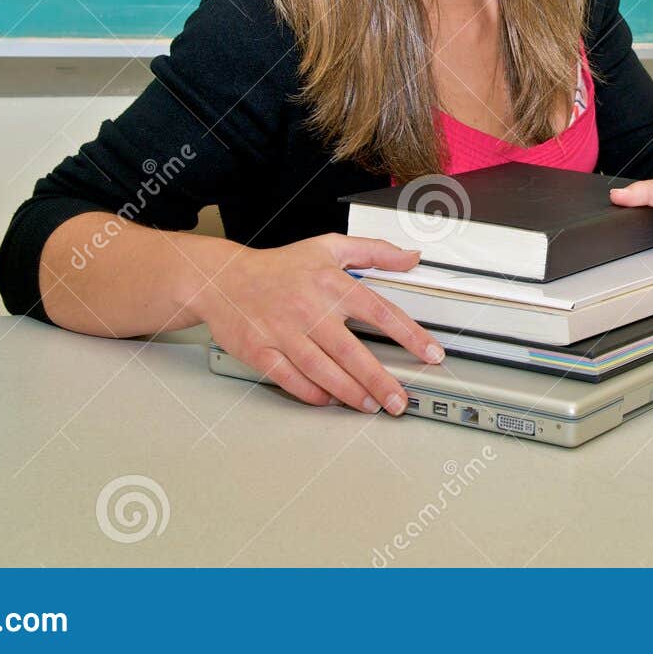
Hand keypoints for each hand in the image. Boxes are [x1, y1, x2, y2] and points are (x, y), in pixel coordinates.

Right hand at [202, 233, 444, 412]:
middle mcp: (308, 308)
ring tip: (372, 406)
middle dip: (380, 380)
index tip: (431, 353)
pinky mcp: (259, 350)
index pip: (379, 311)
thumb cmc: (279, 267)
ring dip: (350, 392)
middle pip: (352, 351)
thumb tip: (411, 258)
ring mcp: (282, 331)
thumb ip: (374, 251)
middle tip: (400, 400)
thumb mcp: (329, 247)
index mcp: (330, 282)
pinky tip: (329, 401)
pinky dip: (311, 392)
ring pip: (322, 369)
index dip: (410, 335)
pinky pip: (289, 378)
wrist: (222, 279)